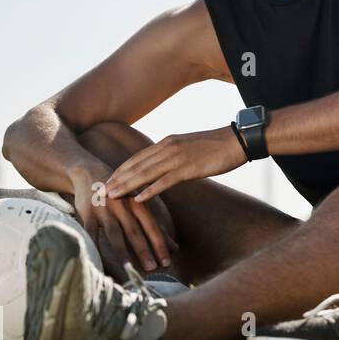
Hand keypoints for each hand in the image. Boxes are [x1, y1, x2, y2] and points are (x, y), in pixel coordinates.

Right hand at [69, 163, 178, 273]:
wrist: (90, 174)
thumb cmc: (121, 196)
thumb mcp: (140, 206)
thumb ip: (156, 228)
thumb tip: (175, 249)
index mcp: (138, 204)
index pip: (152, 227)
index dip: (160, 245)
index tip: (167, 263)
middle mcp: (123, 207)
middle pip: (134, 231)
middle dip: (144, 250)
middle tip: (152, 269)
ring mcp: (104, 210)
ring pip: (114, 233)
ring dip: (122, 251)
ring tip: (128, 269)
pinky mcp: (87, 213)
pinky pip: (90, 232)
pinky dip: (93, 245)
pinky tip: (97, 260)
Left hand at [104, 125, 246, 203]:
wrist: (238, 140)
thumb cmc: (218, 146)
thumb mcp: (190, 147)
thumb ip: (175, 154)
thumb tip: (166, 165)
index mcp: (167, 142)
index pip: (137, 158)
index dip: (120, 170)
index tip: (108, 180)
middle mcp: (168, 147)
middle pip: (136, 165)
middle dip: (117, 179)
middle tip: (100, 191)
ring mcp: (178, 157)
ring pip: (145, 173)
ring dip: (126, 185)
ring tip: (112, 196)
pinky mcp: (189, 168)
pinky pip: (165, 181)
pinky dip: (150, 190)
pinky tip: (139, 199)